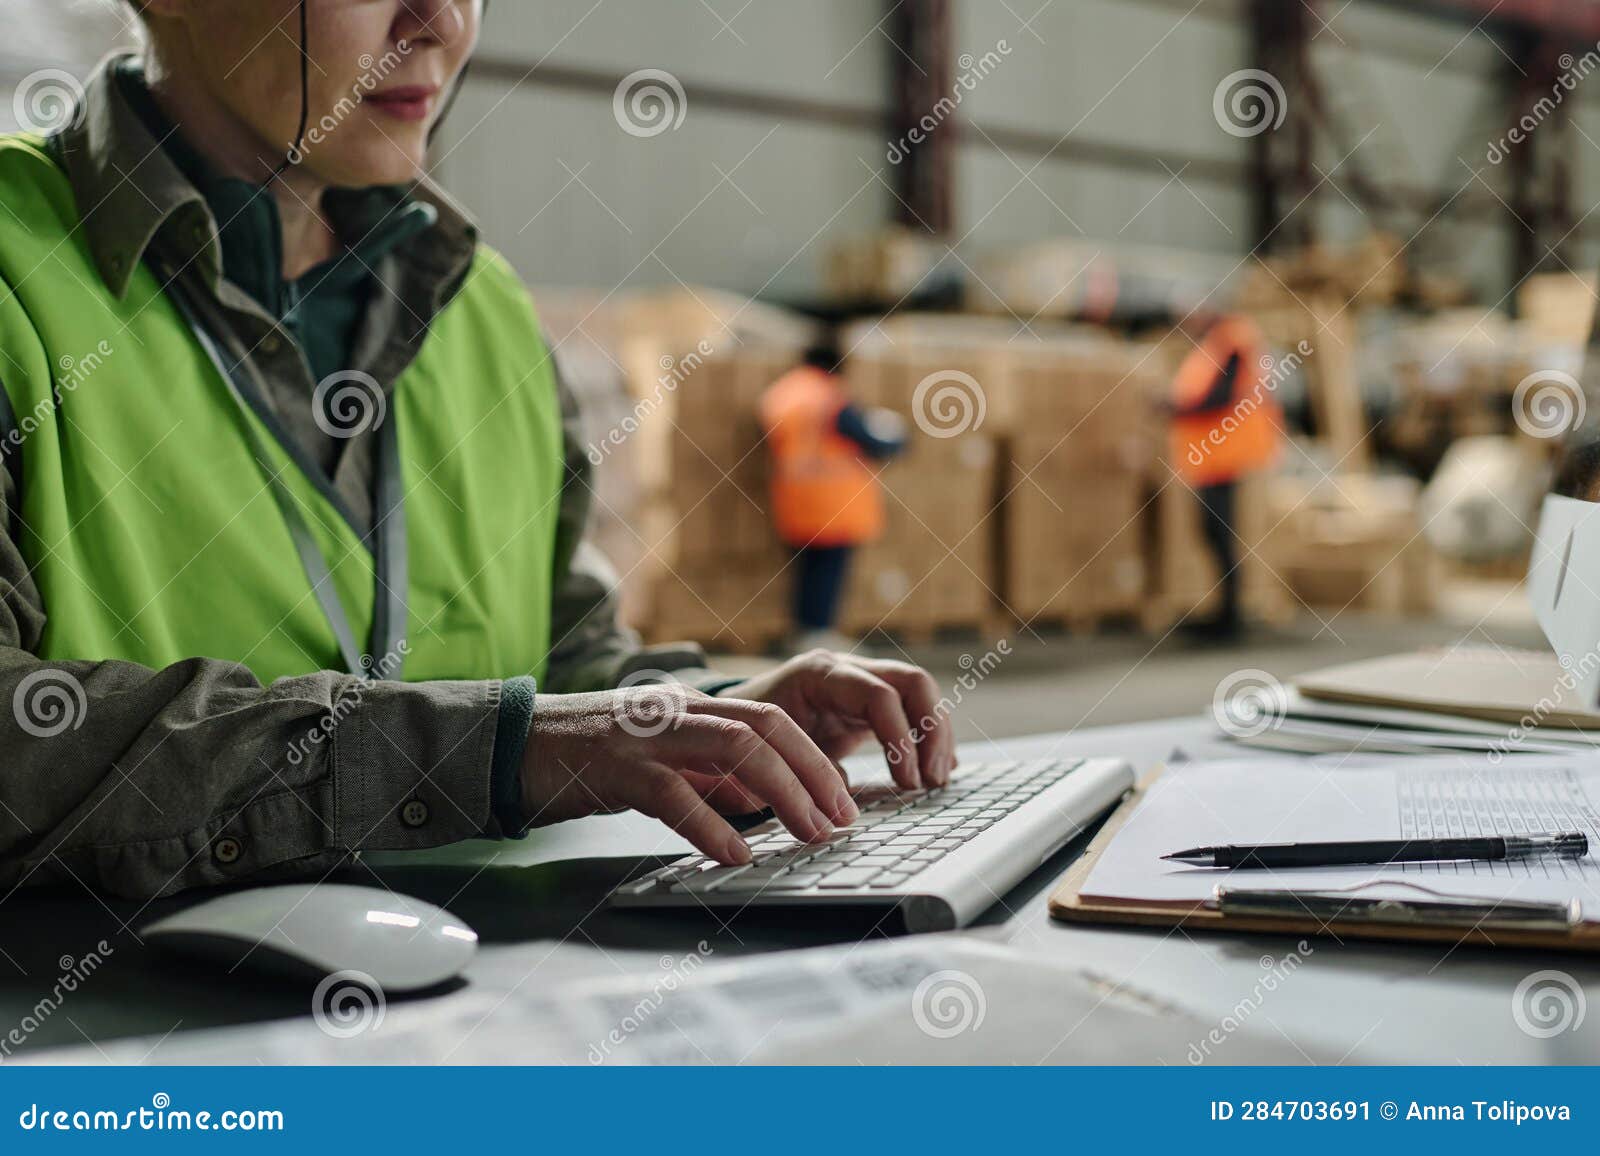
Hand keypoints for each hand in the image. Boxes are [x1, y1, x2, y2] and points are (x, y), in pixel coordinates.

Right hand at [519, 685, 857, 864]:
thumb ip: (706, 775)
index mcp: (689, 709)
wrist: (511, 746)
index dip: (814, 758)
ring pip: (733, 747)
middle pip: (765, 726)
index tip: (843, 800)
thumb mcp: (658, 760)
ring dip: (782, 792)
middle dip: (813, 772)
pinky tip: (737, 854)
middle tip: (841, 819)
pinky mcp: (613, 768)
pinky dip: (712, 825)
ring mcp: (645, 736)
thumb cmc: (585, 758)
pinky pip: (674, 794)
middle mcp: (675, 713)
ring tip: (809, 833)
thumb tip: (758, 801)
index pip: (770, 719)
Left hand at [716, 650, 955, 791]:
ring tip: (937, 782)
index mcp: (818, 673)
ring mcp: (859, 683)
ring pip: (920, 694)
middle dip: (931, 732)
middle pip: (913, 683)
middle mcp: (846, 670)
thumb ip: (802, 771)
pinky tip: (935, 772)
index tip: (907, 782)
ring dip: (936, 737)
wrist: (729, 719)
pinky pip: (910, 712)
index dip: (901, 738)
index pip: (878, 695)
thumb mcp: (766, 751)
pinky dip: (927, 740)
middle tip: (932, 780)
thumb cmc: (743, 734)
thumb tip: (843, 800)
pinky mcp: (867, 705)